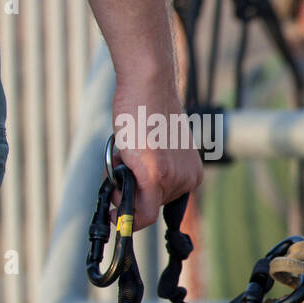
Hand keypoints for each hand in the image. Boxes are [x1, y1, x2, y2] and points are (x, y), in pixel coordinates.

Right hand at [110, 72, 202, 229]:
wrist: (150, 86)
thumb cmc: (149, 111)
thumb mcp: (158, 147)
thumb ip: (153, 168)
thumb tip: (134, 195)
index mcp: (191, 173)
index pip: (163, 202)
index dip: (140, 201)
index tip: (126, 200)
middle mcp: (188, 179)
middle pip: (150, 204)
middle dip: (129, 189)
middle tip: (122, 160)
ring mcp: (173, 179)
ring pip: (139, 206)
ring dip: (121, 187)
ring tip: (124, 154)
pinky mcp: (155, 176)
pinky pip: (141, 212)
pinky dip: (125, 216)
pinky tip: (112, 211)